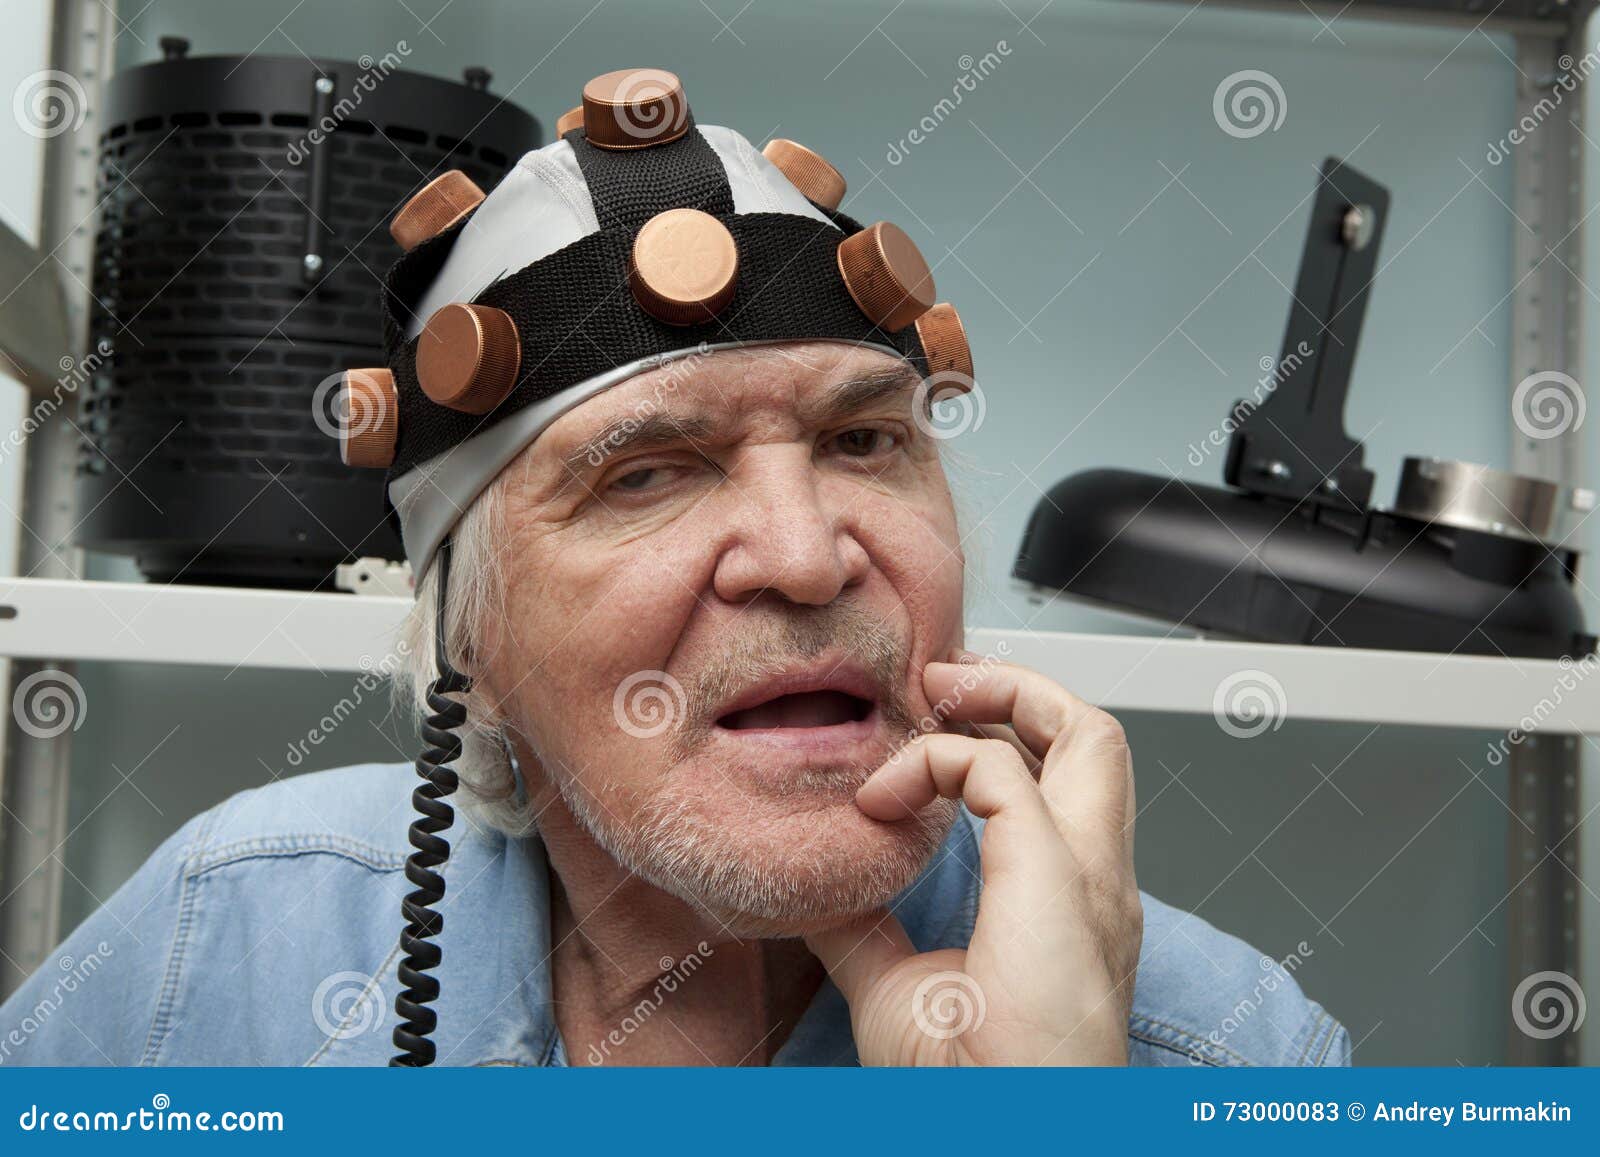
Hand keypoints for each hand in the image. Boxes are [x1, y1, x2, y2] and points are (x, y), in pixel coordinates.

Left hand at [805, 650, 1141, 1064]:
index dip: (1008, 736)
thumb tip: (818, 890)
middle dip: (1023, 689)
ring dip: (1007, 694)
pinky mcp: (1054, 875)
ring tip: (938, 692)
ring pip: (1089, 732)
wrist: (1002, 1131)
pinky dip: (937, 760)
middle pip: (1098, 739)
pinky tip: (884, 797)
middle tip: (945, 680)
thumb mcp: (899, 988)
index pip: (1068, 783)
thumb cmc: (969, 1086)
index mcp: (1071, 901)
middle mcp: (1095, 878)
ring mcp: (1087, 875)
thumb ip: (866, 932)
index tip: (930, 726)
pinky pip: (1000, 771)